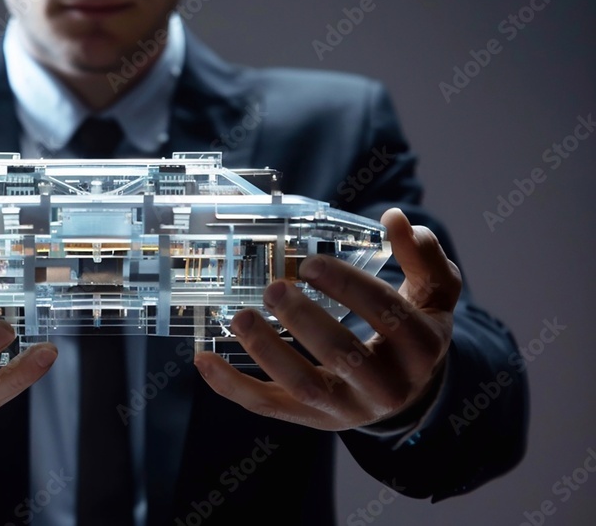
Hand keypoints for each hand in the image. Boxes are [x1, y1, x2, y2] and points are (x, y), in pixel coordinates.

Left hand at [193, 208, 460, 430]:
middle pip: (346, 357)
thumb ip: (422, 256)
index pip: (388, 316)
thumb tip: (395, 219)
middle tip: (273, 287)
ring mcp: (348, 408)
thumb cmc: (412, 326)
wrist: (410, 389)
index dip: (350, 288)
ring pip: (304, 387)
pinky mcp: (312, 419)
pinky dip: (232, 386)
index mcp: (421, 348)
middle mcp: (388, 387)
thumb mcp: (433, 293)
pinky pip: (269, 406)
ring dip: (267, 352)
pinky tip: (204, 359)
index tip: (313, 264)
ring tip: (238, 316)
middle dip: (305, 321)